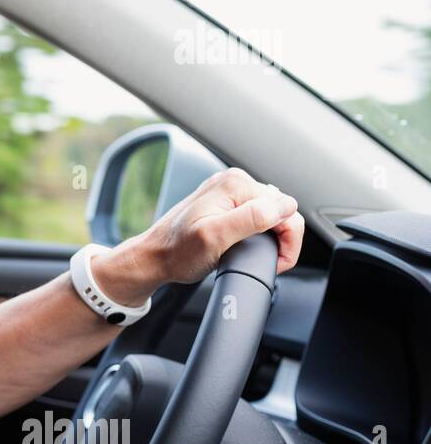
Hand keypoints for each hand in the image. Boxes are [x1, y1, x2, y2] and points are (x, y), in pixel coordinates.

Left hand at [92, 168, 304, 305]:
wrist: (154, 258)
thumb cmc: (177, 251)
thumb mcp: (215, 237)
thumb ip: (251, 218)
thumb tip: (284, 206)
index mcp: (235, 184)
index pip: (286, 207)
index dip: (288, 238)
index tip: (276, 260)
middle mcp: (233, 182)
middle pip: (280, 209)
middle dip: (281, 238)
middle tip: (266, 261)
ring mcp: (228, 193)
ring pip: (270, 214)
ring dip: (270, 237)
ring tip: (252, 255)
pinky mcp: (224, 204)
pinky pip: (256, 216)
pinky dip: (258, 234)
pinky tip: (245, 247)